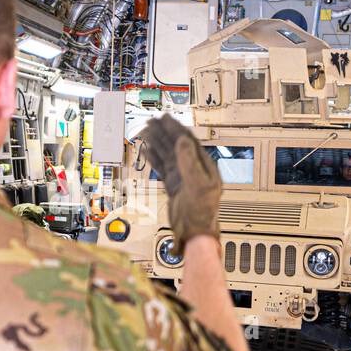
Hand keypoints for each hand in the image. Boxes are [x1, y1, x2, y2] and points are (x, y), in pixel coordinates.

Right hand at [138, 115, 220, 252]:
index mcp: (203, 165)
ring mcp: (182, 176)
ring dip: (157, 141)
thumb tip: (183, 141)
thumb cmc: (203, 212)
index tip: (165, 118)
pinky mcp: (173, 185)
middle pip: (176, 143)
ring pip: (167, 153)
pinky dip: (154, 157)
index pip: (188, 141)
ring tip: (148, 130)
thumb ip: (190, 162)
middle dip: (164, 131)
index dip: (175, 128)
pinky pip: (161, 166)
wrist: (195, 231)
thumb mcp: (199, 185)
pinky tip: (148, 150)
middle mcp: (192, 168)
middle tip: (153, 120)